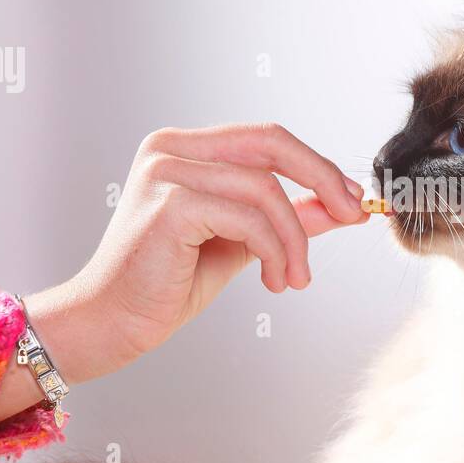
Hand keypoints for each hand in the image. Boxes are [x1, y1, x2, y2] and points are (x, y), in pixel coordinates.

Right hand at [0, 123, 366, 426]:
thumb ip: (284, 218)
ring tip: (293, 278)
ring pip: (265, 190)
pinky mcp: (169, 204)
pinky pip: (248, 218)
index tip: (351, 199)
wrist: (112, 323)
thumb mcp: (241, 243)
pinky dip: (273, 250)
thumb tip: (338, 206)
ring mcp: (166, 171)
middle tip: (351, 216)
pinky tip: (273, 281)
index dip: (316, 166)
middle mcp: (171, 148)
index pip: (266, 139)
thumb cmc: (166, 284)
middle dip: (322, 180)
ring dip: (294, 239)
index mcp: (186, 149)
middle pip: (271, 144)